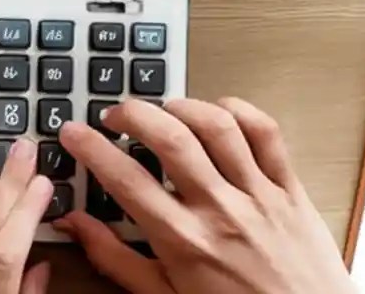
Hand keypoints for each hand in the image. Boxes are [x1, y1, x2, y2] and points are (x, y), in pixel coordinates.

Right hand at [54, 98, 355, 293]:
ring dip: (182, 106)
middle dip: (134, 113)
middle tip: (115, 113)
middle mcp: (221, 211)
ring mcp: (259, 195)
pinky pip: (266, 133)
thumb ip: (116, 258)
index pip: (126, 180)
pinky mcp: (289, 187)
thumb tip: (75, 225)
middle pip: (171, 138)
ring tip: (162, 109)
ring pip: (218, 126)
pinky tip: (217, 111)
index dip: (92, 148)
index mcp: (185, 242)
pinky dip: (239, 110)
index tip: (74, 132)